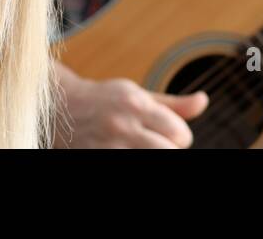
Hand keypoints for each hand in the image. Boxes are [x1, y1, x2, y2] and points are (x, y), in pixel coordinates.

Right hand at [55, 64, 207, 147]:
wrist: (59, 108)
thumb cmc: (105, 101)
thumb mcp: (137, 95)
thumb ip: (173, 104)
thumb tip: (204, 100)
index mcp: (135, 104)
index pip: (179, 133)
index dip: (180, 137)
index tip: (170, 135)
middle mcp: (121, 125)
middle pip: (168, 151)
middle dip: (170, 151)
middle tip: (162, 145)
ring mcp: (107, 146)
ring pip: (150, 161)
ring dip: (153, 157)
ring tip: (145, 147)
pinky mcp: (95, 158)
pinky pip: (126, 166)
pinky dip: (133, 161)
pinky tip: (129, 152)